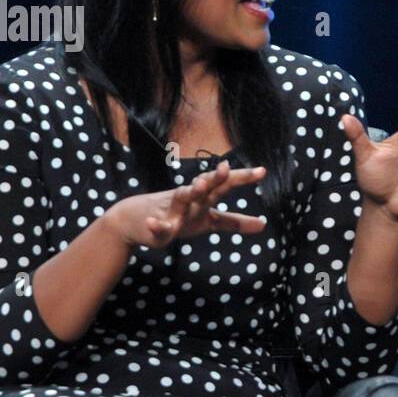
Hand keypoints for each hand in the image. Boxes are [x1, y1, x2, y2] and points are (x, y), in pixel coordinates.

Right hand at [104, 159, 267, 248]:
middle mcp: (191, 201)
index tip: (262, 171)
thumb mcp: (207, 220)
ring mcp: (172, 211)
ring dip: (190, 191)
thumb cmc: (177, 216)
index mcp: (204, 200)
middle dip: (217, 178)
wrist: (134, 219)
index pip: (226, 185)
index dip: (243, 178)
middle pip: (207, 187)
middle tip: (226, 168)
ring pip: (182, 199)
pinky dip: (156, 224)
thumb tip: (263, 225)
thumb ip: (233, 222)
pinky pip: (157, 226)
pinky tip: (154, 223)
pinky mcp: (157, 227)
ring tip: (199, 186)